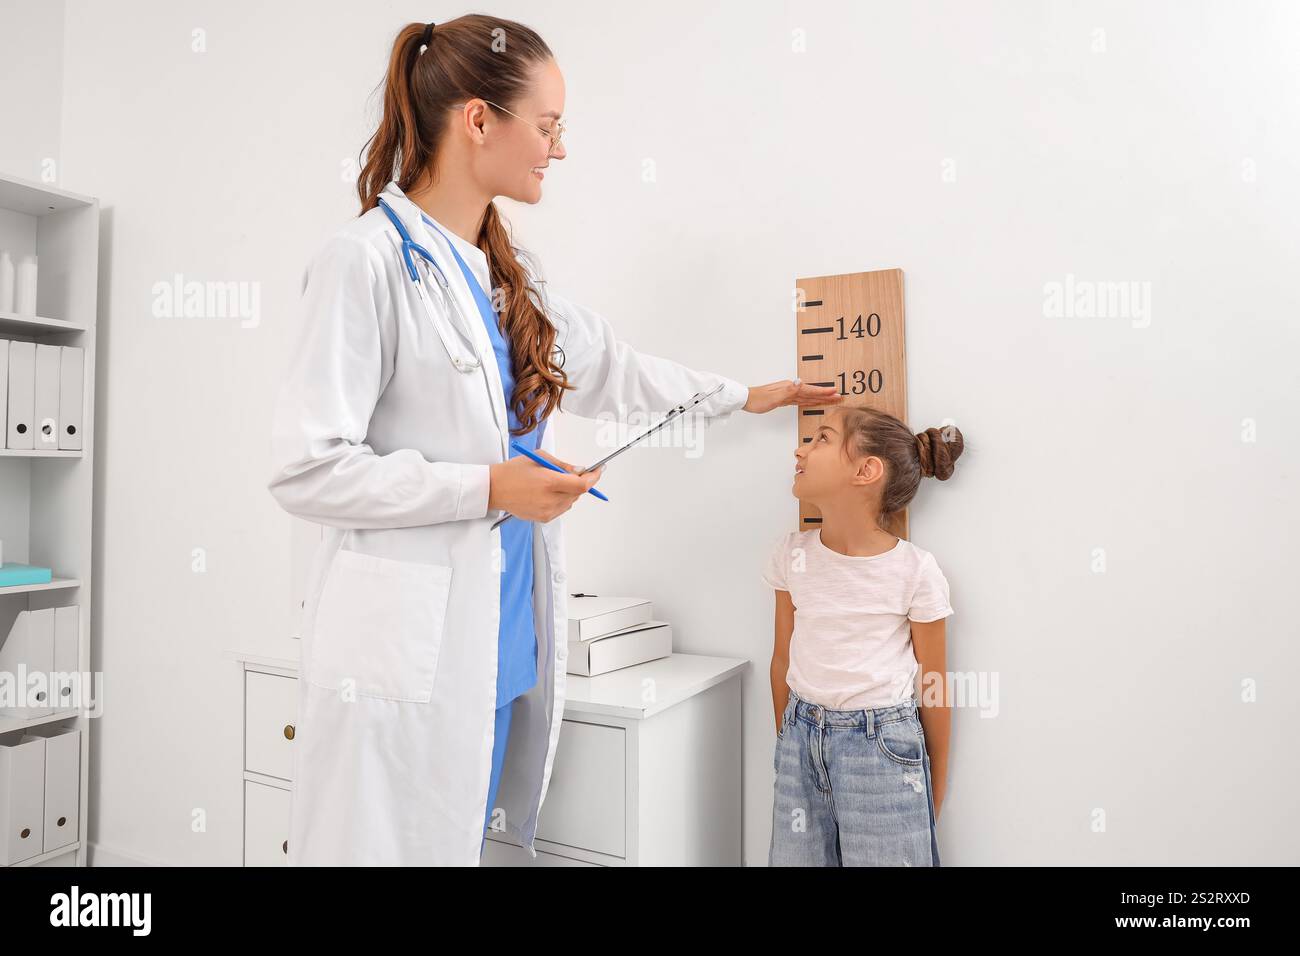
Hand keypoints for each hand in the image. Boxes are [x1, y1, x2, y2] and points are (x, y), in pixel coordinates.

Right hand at [487, 451, 604, 522]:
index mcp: (549, 482)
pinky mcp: (543, 518)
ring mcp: (547, 511)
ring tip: (553, 482)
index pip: (582, 484)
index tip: (598, 470)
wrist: (494, 489)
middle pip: (578, 493)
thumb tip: (580, 470)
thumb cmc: (513, 471)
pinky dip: (561, 500)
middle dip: (581, 482)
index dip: (594, 478)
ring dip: (570, 491)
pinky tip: (547, 492)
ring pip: (571, 502)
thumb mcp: (539, 458)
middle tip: (574, 473)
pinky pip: (561, 509)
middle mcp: (550, 499)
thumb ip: (563, 465)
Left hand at [742, 380, 843, 413]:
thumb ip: (788, 390)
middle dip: (825, 395)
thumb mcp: (774, 396)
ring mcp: (788, 393)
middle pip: (811, 392)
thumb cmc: (758, 399)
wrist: (746, 399)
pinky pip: (800, 400)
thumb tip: (800, 381)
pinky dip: (808, 401)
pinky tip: (812, 402)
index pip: (810, 390)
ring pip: (807, 396)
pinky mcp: (784, 399)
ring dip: (819, 398)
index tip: (835, 392)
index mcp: (790, 387)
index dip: (823, 392)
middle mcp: (791, 388)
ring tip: (830, 399)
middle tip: (839, 396)